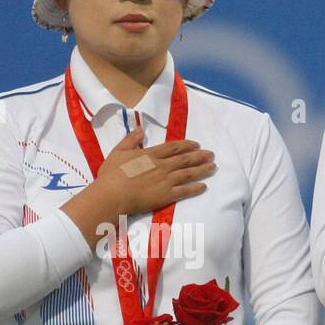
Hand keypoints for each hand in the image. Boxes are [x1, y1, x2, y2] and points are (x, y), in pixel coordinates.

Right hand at [61, 126, 215, 248]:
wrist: (112, 195)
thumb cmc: (111, 174)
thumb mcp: (118, 152)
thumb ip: (130, 140)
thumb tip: (140, 128)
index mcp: (151, 154)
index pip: (173, 147)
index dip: (187, 145)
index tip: (197, 145)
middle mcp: (162, 166)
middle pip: (185, 159)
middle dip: (200, 156)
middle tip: (212, 154)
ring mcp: (166, 181)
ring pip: (189, 173)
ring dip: (202, 169)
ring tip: (213, 167)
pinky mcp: (166, 196)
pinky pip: (185, 191)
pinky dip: (196, 188)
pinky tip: (204, 186)